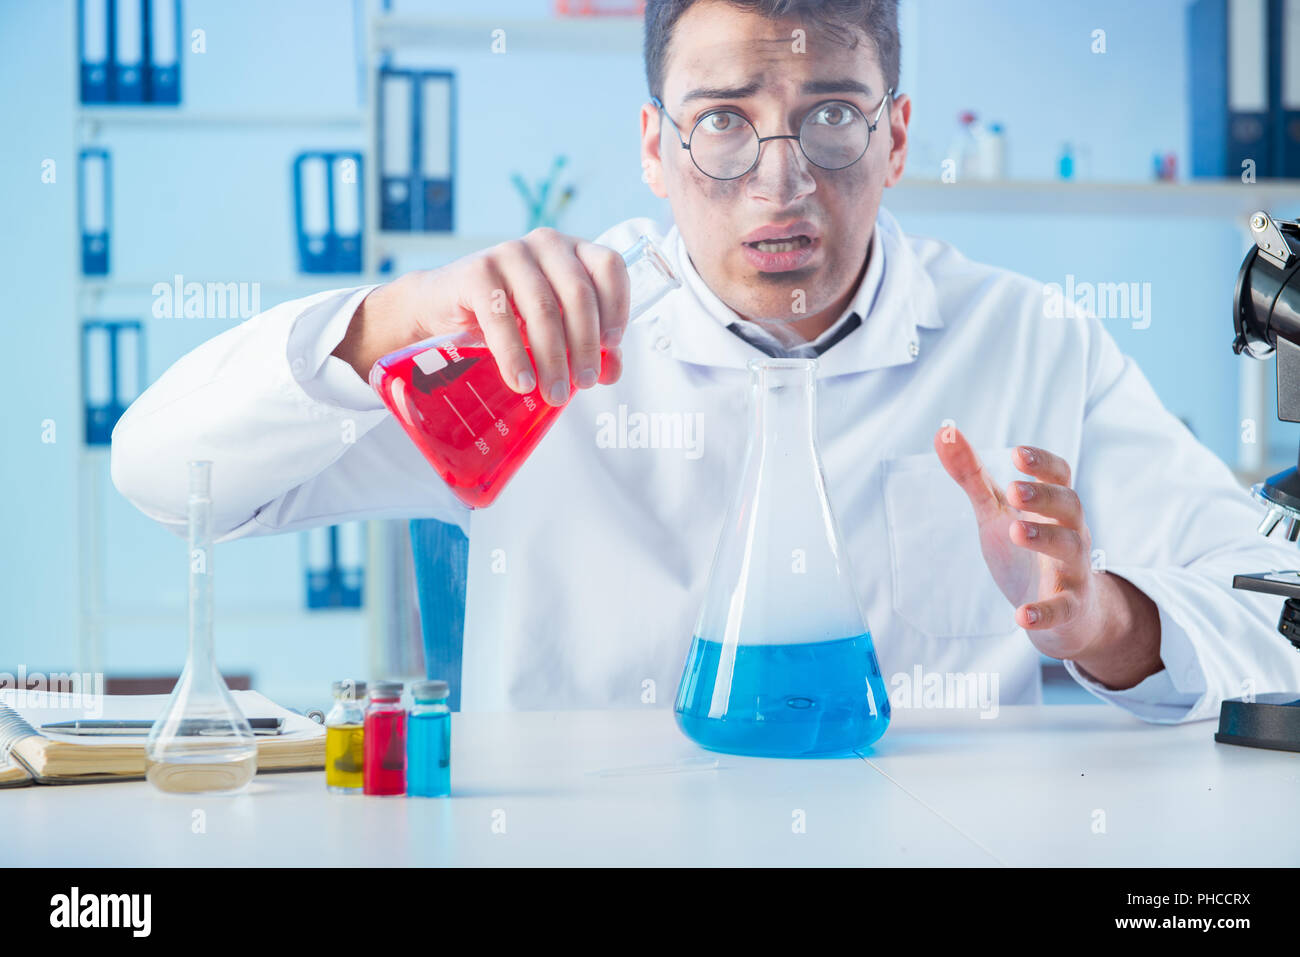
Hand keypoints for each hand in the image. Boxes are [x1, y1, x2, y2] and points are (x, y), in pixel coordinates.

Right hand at [333, 227, 629, 406]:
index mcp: (572, 252)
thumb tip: (611, 371)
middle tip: (584, 383)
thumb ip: (587, 345)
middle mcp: (545, 244)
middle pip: (578, 294)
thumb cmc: (507, 317)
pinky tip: (521, 381)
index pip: (609, 267)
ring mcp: (510, 253)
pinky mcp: (477, 271)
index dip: (616, 307)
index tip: (611, 346)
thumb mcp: (552, 329)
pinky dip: (514, 355)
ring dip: (552, 358)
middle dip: (585, 346)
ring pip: (543, 309)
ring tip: (553, 393)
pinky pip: (501, 317)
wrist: (442, 309)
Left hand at [932, 426, 1107, 660]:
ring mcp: (1073, 570)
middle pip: (1070, 506)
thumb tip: (942, 431)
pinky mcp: (1069, 607)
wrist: (1066, 614)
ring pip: (1071, 548)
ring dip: (1044, 538)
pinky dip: (1044, 610)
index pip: (1060, 475)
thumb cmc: (1027, 553)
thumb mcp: (996, 512)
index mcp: (1053, 507)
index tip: (1017, 453)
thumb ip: (972, 475)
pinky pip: (1063, 607)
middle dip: (1044, 496)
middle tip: (1014, 490)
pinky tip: (1020, 615)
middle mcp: (1071, 532)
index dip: (1042, 462)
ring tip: (1015, 530)